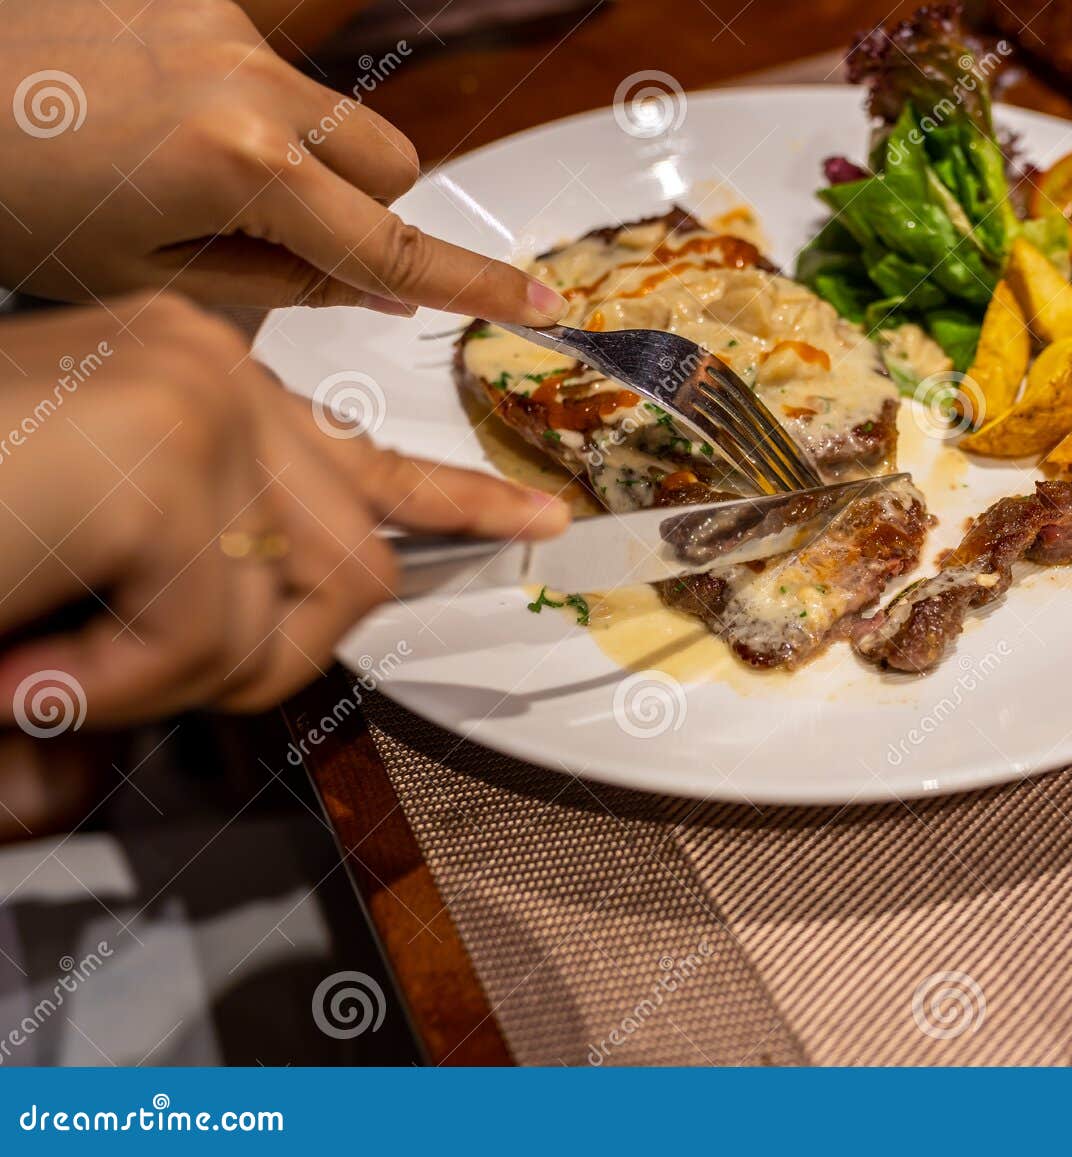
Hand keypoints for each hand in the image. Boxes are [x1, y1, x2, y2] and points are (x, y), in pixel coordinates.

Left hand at [0, 0, 564, 323]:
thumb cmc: (6, 195)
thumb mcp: (147, 276)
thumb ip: (283, 283)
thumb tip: (382, 288)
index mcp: (239, 167)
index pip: (391, 245)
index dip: (473, 286)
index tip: (542, 307)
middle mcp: (248, 82)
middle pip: (391, 166)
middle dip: (360, 214)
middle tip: (271, 241)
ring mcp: (222, 26)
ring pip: (341, 118)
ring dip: (311, 161)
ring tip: (198, 174)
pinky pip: (275, 71)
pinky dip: (249, 111)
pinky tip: (163, 120)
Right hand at [0, 294, 567, 723]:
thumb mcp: (91, 575)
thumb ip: (201, 605)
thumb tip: (280, 652)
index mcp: (199, 395)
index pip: (362, 453)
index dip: (452, 500)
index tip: (533, 521)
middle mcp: (210, 372)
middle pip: (352, 565)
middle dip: (263, 660)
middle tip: (130, 677)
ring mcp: (193, 400)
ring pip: (299, 610)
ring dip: (176, 681)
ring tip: (57, 663)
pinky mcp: (162, 454)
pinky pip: (209, 636)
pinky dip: (115, 689)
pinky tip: (27, 665)